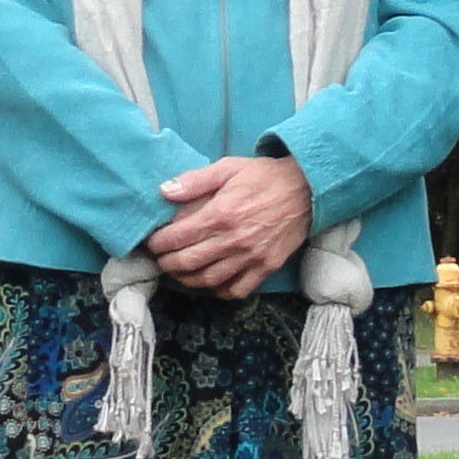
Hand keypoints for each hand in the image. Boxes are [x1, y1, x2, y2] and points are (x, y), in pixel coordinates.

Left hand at [147, 152, 316, 295]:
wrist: (306, 189)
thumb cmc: (264, 176)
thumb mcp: (228, 168)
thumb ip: (195, 181)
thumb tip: (165, 191)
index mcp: (221, 214)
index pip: (178, 237)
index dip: (159, 243)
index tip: (152, 242)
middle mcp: (234, 240)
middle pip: (188, 262)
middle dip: (167, 263)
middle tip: (160, 260)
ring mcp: (251, 257)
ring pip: (209, 279)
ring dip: (187, 279)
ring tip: (179, 272)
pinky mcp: (266, 267)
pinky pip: (238, 289)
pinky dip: (220, 290)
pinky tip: (212, 282)